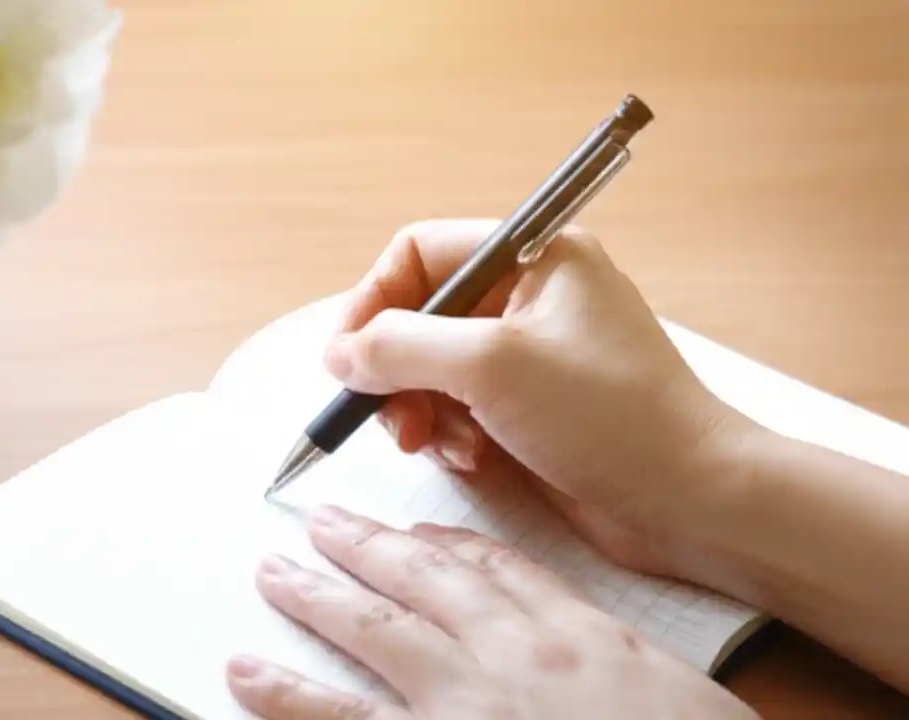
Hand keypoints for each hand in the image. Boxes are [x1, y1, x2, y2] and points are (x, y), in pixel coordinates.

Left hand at [226, 507, 758, 719]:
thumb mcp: (682, 697)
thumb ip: (621, 667)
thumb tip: (602, 663)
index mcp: (581, 639)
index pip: (506, 572)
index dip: (456, 546)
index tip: (424, 532)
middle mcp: (513, 658)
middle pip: (426, 581)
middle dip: (368, 547)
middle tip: (322, 523)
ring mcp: (462, 705)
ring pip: (375, 630)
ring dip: (317, 598)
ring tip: (271, 574)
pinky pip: (344, 718)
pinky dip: (291, 697)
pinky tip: (247, 676)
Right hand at [320, 219, 747, 576]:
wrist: (693, 500)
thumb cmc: (610, 416)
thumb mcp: (491, 366)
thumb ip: (399, 346)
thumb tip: (337, 352)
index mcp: (534, 256)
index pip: (419, 252)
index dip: (373, 300)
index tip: (346, 357)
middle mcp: (531, 297)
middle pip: (420, 316)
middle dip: (396, 369)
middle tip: (393, 419)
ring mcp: (532, 356)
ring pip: (433, 369)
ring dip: (422, 409)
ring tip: (440, 444)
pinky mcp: (533, 409)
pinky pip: (460, 409)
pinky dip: (453, 435)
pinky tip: (477, 459)